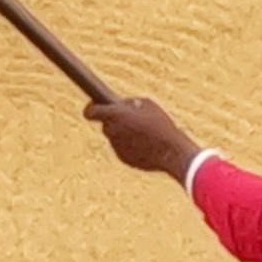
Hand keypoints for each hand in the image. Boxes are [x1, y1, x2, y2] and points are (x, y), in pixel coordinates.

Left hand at [85, 95, 201, 182]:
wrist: (170, 151)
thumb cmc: (160, 124)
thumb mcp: (147, 105)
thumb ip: (129, 103)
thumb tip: (120, 105)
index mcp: (115, 115)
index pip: (90, 112)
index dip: (91, 108)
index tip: (93, 107)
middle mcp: (111, 131)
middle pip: (106, 124)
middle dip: (115, 120)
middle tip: (130, 118)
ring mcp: (116, 146)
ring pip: (115, 136)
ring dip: (124, 133)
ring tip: (144, 131)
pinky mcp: (123, 158)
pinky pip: (123, 148)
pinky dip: (131, 145)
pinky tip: (146, 143)